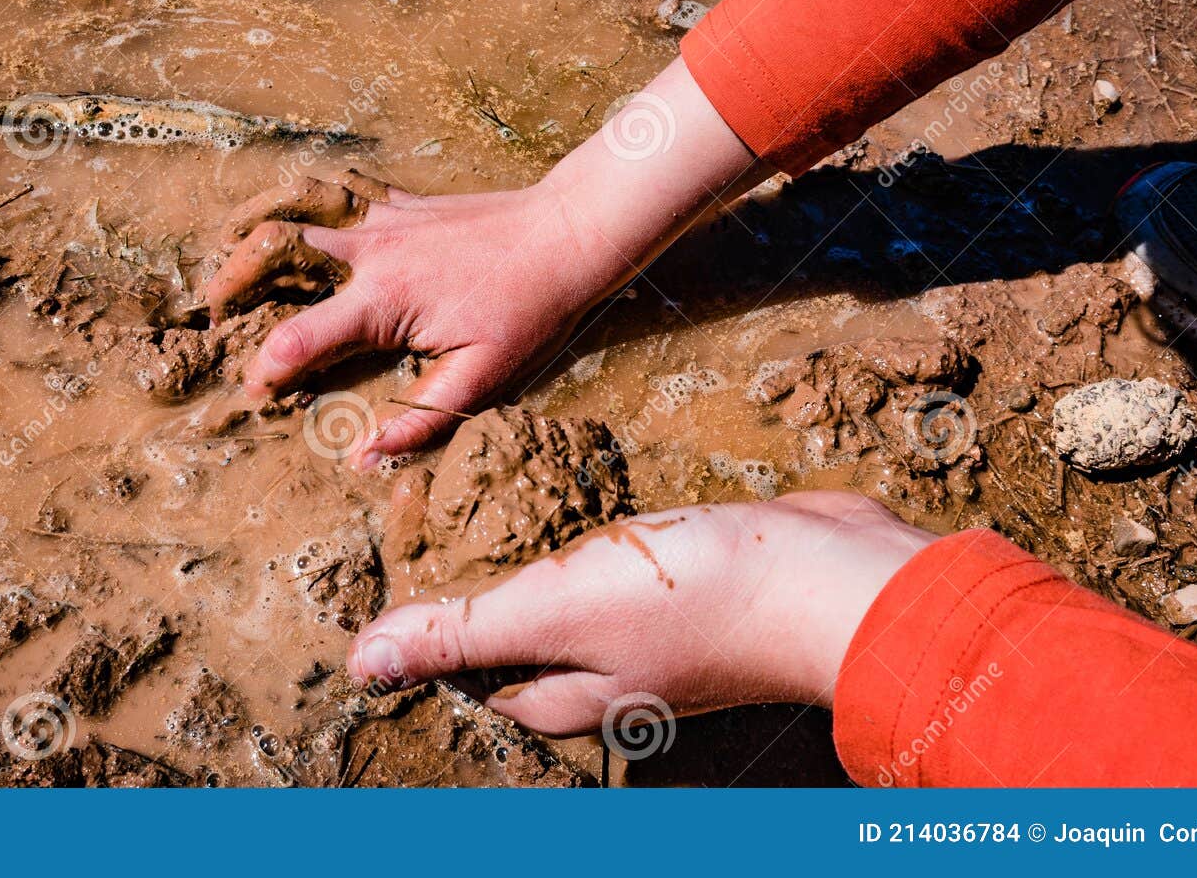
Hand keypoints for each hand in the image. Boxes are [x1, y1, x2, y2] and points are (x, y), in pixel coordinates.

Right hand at [206, 174, 610, 461]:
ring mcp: (383, 222)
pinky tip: (306, 234)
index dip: (265, 370)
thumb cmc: (530, 310)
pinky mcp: (402, 206)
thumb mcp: (482, 379)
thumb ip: (418, 419)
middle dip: (235, 284)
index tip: (252, 392)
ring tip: (235, 268)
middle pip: (279, 259)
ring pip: (304, 226)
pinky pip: (341, 209)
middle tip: (208, 311)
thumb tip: (363, 457)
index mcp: (382, 302)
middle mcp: (370, 255)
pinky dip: (315, 223)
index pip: (299, 339)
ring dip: (268, 247)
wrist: (569, 233)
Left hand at [346, 492, 934, 734]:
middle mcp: (606, 676)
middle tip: (434, 521)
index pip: (471, 673)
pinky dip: (586, 540)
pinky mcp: (685, 587)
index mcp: (567, 697)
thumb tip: (365, 665)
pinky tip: (576, 500)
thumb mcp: (559, 610)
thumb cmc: (695, 599)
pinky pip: (614, 569)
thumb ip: (464, 632)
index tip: (396, 566)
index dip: (427, 630)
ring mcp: (651, 634)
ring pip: (567, 602)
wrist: (832, 576)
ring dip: (529, 560)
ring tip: (490, 501)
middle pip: (516, 639)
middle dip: (475, 590)